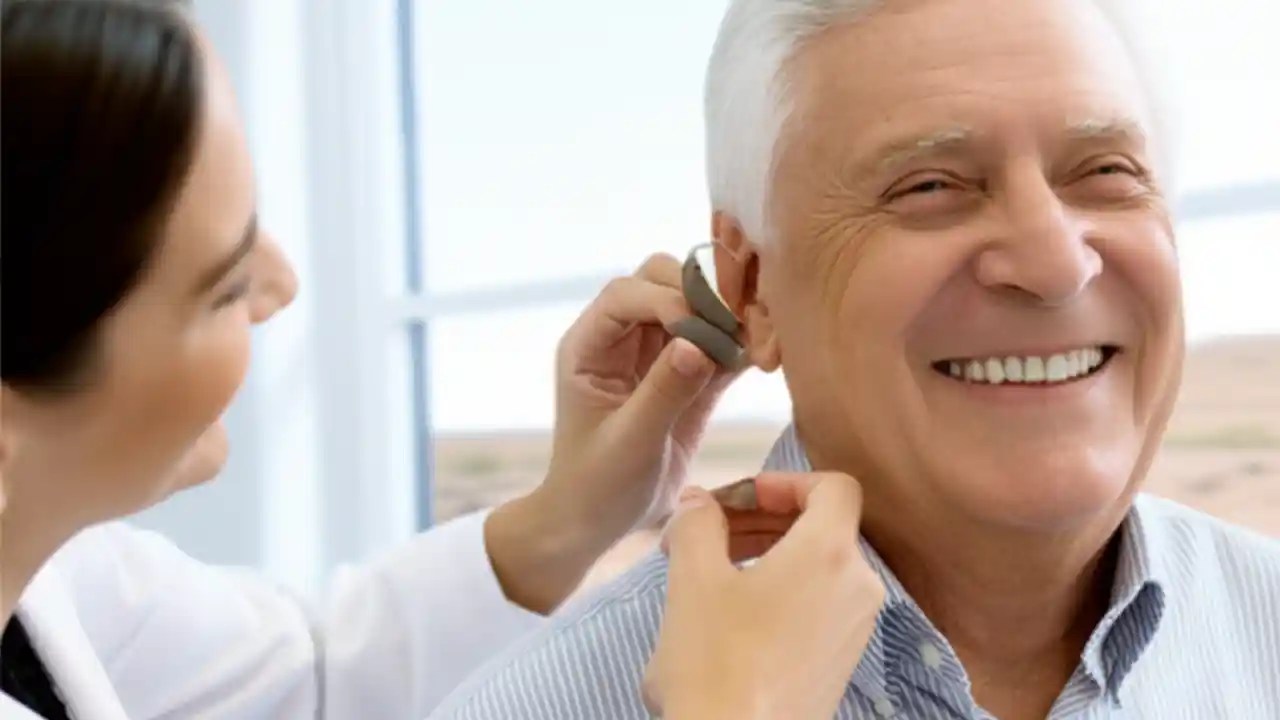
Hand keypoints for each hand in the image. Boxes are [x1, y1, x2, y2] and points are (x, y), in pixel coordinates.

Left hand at [486, 254, 740, 613]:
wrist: (599, 522)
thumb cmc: (598, 485)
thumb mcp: (630, 443)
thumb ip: (663, 392)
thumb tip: (698, 345)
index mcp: (589, 345)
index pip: (628, 293)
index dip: (668, 299)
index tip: (703, 332)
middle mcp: (621, 338)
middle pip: (664, 281)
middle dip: (704, 295)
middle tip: (739, 328)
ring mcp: (656, 353)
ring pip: (698, 306)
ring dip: (731, 318)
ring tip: (761, 344)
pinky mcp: (689, 376)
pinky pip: (718, 344)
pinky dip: (742, 346)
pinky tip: (765, 360)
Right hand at [643, 472, 884, 719]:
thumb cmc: (716, 659)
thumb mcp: (693, 578)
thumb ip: (697, 523)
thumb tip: (699, 502)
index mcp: (832, 554)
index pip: (833, 486)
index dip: (785, 481)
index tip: (739, 501)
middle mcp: (859, 587)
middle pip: (823, 526)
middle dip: (763, 518)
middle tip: (709, 532)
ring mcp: (856, 630)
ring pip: (819, 568)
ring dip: (769, 555)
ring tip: (712, 572)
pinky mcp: (842, 664)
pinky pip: (820, 605)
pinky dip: (783, 592)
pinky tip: (734, 615)